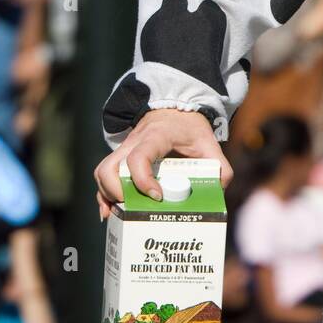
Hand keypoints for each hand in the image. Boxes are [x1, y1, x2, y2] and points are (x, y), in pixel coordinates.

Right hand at [94, 108, 231, 219]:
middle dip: (115, 191)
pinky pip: (104, 174)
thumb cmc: (190, 127)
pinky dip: (103, 194)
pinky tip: (109, 212)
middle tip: (130, 207)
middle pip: (110, 166)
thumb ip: (220, 165)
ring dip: (106, 194)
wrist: (176, 109)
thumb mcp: (208, 142)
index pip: (139, 157)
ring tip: (118, 213)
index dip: (142, 180)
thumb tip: (220, 190)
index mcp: (156, 137)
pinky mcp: (121, 157)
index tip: (156, 196)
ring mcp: (125, 149)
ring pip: (103, 170)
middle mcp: (134, 142)